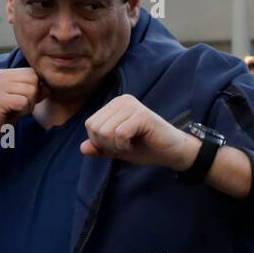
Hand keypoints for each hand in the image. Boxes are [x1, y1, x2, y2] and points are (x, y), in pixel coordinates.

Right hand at [0, 67, 45, 148]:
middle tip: (19, 108)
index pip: (32, 73)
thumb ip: (32, 92)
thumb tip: (49, 87)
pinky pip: (24, 102)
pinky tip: (10, 116)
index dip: (35, 89)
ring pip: (31, 90)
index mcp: (3, 74)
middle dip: (33, 97)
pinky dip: (22, 112)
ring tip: (14, 112)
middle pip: (33, 79)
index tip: (24, 102)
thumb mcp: (18, 102)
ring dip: (27, 106)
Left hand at [80, 94, 198, 170]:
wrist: (171, 152)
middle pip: (95, 128)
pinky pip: (119, 134)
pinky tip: (136, 144)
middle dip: (107, 145)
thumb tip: (82, 148)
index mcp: (115, 104)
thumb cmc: (146, 148)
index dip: (100, 142)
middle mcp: (122, 100)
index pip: (90, 124)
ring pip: (105, 131)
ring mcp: (133, 106)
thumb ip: (100, 147)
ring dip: (116, 146)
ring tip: (131, 144)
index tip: (119, 144)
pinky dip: (124, 146)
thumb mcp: (117, 149)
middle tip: (125, 145)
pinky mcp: (142, 115)